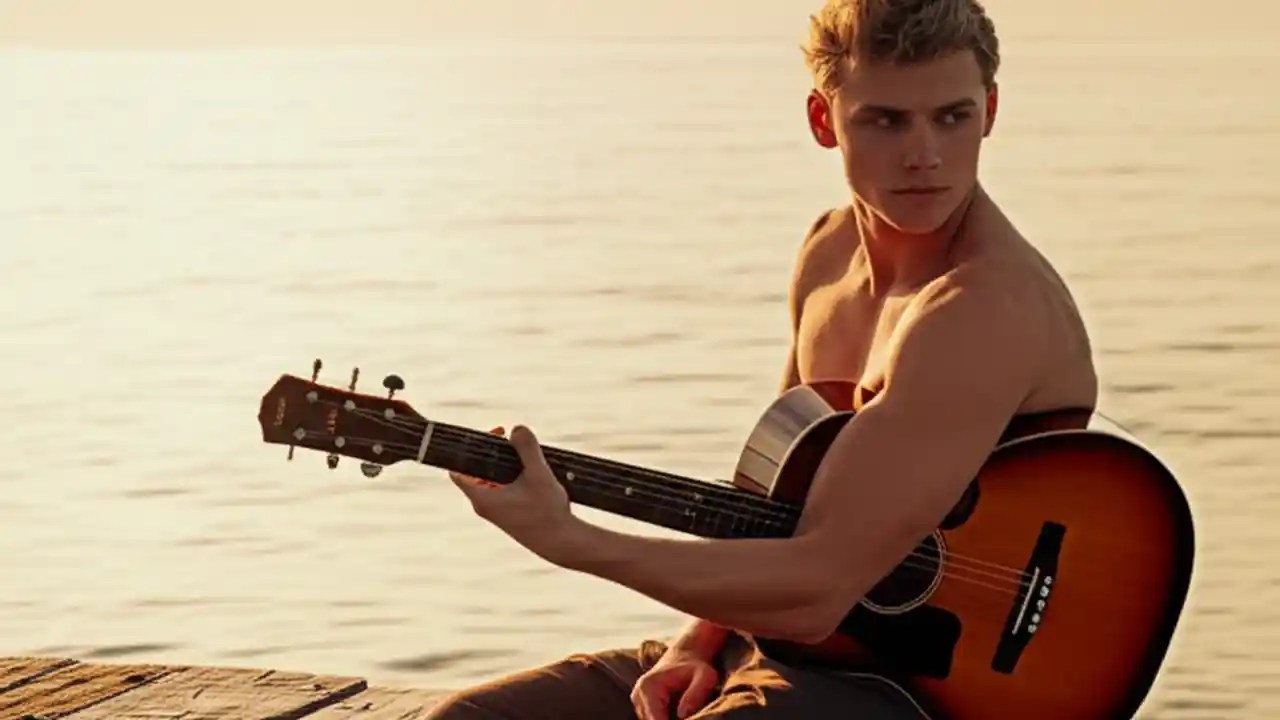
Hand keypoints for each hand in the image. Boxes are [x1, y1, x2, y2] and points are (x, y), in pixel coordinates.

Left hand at [449, 424, 577, 562]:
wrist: (562, 543)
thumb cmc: (547, 512)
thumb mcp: (539, 474)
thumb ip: (527, 449)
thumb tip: (517, 429)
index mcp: (482, 498)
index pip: (458, 470)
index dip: (471, 449)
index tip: (494, 439)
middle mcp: (485, 506)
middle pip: (477, 472)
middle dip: (493, 454)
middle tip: (512, 442)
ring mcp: (497, 512)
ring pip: (492, 480)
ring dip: (506, 466)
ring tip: (527, 458)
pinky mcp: (509, 515)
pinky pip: (503, 490)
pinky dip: (513, 478)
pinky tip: (534, 474)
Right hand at [631, 645, 719, 719]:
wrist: (686, 654)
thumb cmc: (697, 666)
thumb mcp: (706, 676)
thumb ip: (696, 694)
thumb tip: (683, 715)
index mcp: (649, 687)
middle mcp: (638, 695)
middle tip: (689, 717)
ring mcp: (638, 701)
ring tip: (686, 714)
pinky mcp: (642, 706)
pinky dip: (665, 719)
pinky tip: (678, 715)